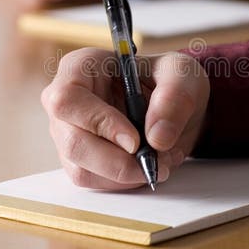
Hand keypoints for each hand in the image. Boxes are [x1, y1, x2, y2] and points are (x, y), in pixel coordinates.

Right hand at [41, 49, 209, 190]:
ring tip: (162, 160)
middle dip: (117, 162)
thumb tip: (157, 138)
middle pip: (72, 142)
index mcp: (82, 67)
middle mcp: (66, 102)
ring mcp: (68, 133)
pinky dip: (126, 181)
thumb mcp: (182, 75)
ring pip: (81, 169)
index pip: (67, 99)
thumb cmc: (168, 81)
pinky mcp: (79, 159)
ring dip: (126, 175)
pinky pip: (93, 182)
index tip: (135, 141)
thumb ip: (174, 98)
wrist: (172, 107)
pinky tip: (148, 165)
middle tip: (155, 161)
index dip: (98, 123)